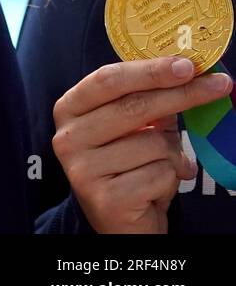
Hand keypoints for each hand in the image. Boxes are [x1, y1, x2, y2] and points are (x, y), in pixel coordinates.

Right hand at [51, 56, 231, 232]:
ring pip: (153, 144)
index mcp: (70, 109)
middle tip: (217, 85)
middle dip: (182, 94)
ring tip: (161, 167)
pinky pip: (159, 174)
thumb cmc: (128, 165)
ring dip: (172, 155)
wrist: (120, 221)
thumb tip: (188, 72)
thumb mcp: (133, 128)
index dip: (150, 70)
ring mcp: (82, 168)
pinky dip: (170, 180)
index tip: (187, 64)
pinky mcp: (105, 198)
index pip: (108, 80)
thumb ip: (149, 101)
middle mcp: (68, 137)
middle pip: (133, 106)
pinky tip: (155, 188)